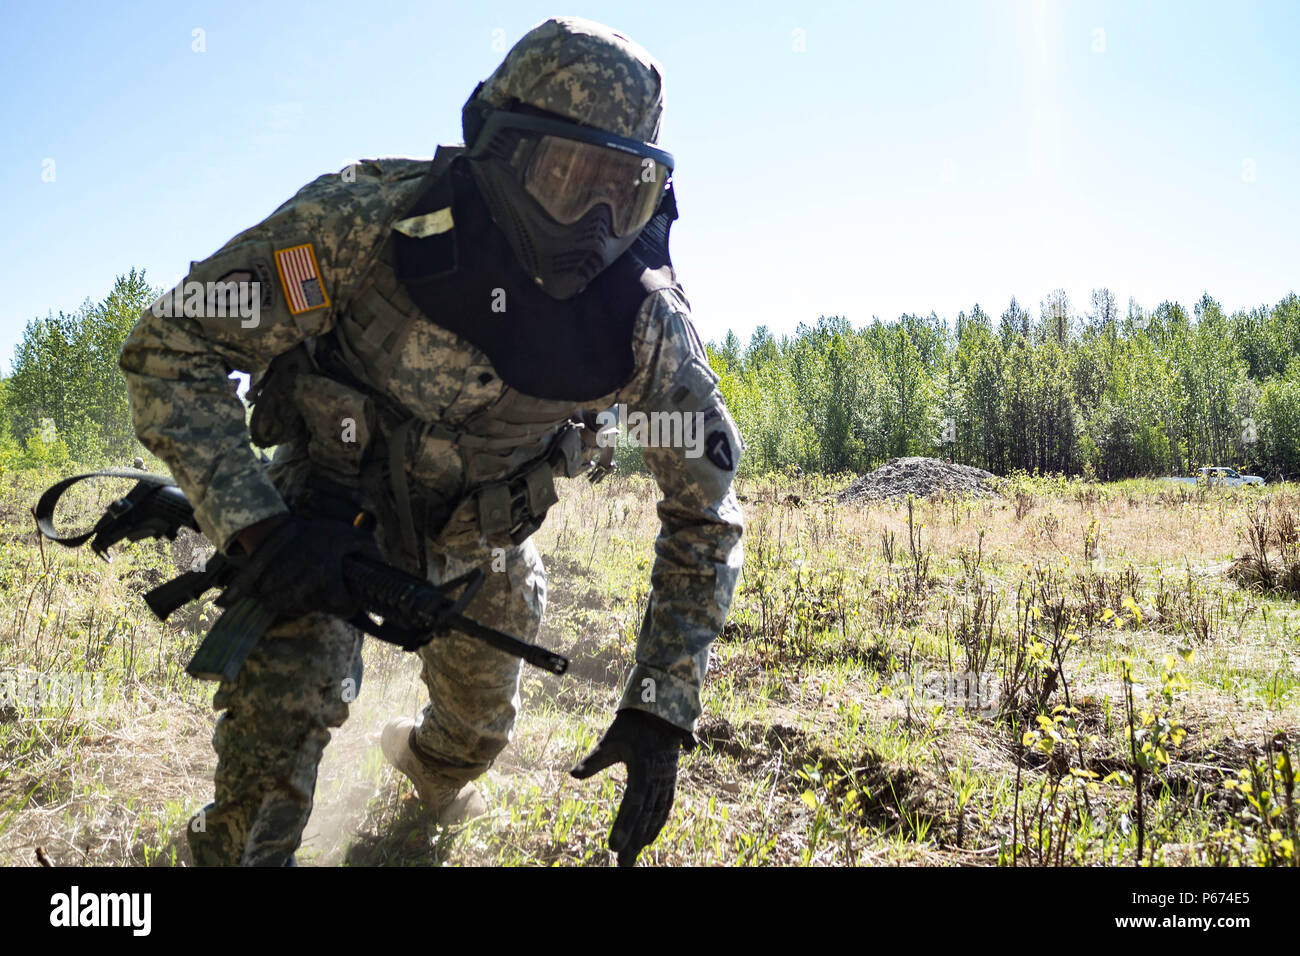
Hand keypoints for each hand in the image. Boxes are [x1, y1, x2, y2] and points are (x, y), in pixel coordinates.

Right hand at [222, 514, 380, 620]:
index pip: (347, 610)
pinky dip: (297, 596)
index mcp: (327, 585)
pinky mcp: (274, 602)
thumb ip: (368, 550)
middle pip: (330, 608)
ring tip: (311, 573)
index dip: (350, 600)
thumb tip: (382, 566)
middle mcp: (307, 597)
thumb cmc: (313, 534)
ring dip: (314, 595)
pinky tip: (297, 578)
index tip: (347, 589)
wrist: (271, 533)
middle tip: (327, 576)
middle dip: (332, 595)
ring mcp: (289, 602)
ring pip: (312, 607)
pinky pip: (294, 606)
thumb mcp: (346, 536)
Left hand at [570, 709, 689, 866]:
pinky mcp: (669, 779)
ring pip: (657, 815)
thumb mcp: (610, 740)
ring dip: (646, 837)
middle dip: (634, 843)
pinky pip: (665, 807)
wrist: (659, 710)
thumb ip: (593, 761)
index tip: (613, 847)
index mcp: (643, 771)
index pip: (632, 806)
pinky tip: (649, 837)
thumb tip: (572, 775)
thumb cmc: (631, 725)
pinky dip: (657, 824)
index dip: (624, 828)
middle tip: (622, 864)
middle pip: (645, 818)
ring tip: (633, 856)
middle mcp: (658, 779)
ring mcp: (666, 780)